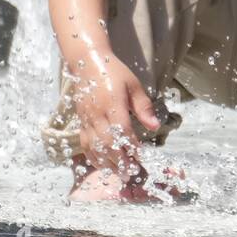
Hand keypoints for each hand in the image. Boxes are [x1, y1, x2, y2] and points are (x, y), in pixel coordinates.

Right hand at [71, 54, 159, 179]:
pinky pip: (85, 144)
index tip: (141, 157)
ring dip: (106, 162)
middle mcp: (96, 114)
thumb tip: (155, 126)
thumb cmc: (115, 73)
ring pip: (94, 147)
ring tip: (119, 173)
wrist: (88, 63)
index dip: (131, 146)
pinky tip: (103, 164)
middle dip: (119, 160)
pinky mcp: (80, 122)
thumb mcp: (134, 86)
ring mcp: (86, 119)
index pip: (121, 131)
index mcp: (111, 104)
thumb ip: (143, 107)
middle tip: (131, 173)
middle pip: (106, 143)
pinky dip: (93, 156)